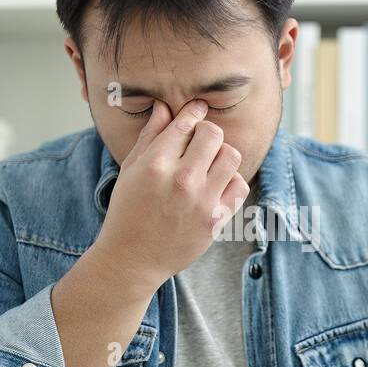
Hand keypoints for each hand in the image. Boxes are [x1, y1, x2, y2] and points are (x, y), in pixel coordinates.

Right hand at [92, 98, 250, 294]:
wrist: (132, 259)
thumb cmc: (127, 211)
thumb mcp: (131, 169)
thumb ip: (150, 136)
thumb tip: (164, 107)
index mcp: (155, 164)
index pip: (185, 123)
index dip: (193, 112)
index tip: (197, 110)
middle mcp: (181, 179)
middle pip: (212, 134)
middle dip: (206, 133)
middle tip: (197, 144)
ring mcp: (201, 200)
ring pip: (231, 155)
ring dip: (221, 155)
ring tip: (208, 165)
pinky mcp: (216, 219)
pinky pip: (239, 185)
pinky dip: (230, 180)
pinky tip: (215, 185)